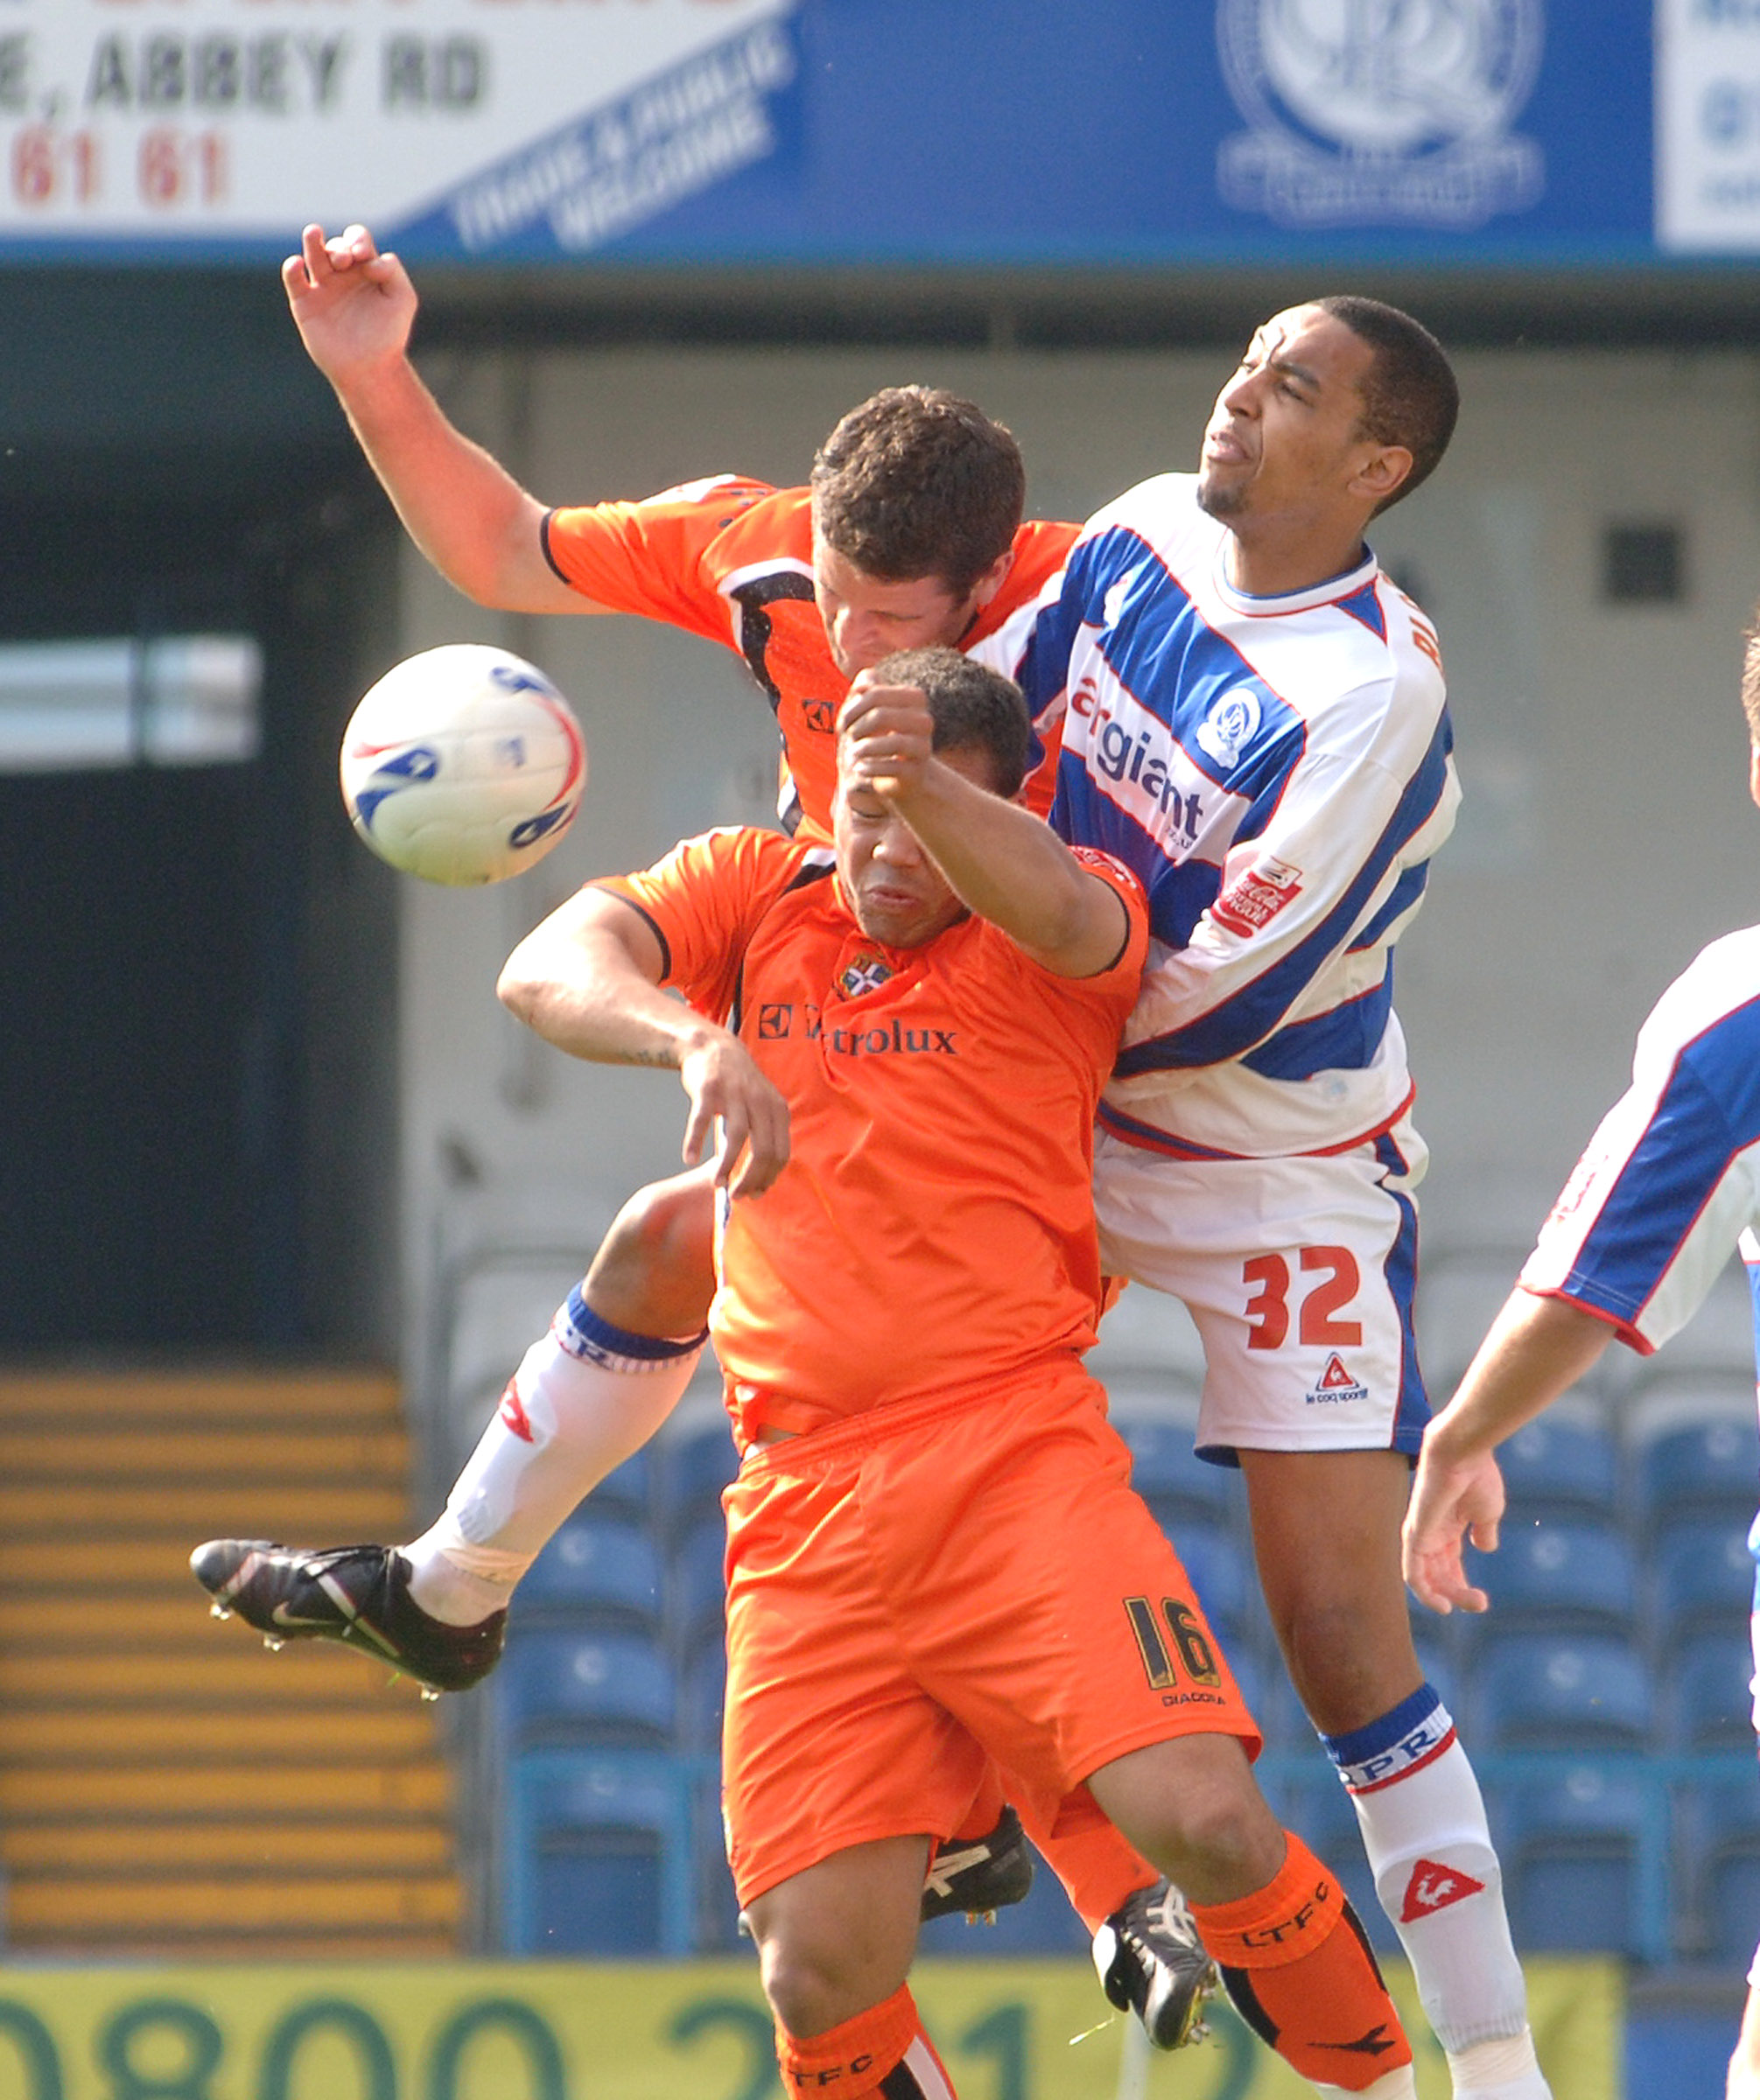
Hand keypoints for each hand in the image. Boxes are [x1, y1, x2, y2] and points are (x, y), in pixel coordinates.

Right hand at [282, 222, 416, 385]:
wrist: (370, 368)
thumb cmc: (389, 335)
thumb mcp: (403, 299)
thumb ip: (392, 271)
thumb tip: (369, 260)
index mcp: (365, 269)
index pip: (358, 241)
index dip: (358, 241)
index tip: (363, 257)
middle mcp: (342, 274)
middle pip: (335, 246)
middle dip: (340, 247)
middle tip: (345, 261)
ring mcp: (322, 287)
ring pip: (313, 255)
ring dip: (313, 242)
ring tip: (313, 232)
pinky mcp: (304, 303)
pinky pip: (293, 279)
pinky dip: (291, 269)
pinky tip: (296, 264)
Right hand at [678, 1031, 790, 1198]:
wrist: (712, 1047)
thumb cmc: (738, 1084)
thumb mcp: (763, 1103)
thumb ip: (767, 1133)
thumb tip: (764, 1176)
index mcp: (777, 1109)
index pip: (780, 1152)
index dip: (769, 1177)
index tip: (756, 1193)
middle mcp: (759, 1101)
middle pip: (763, 1150)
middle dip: (751, 1179)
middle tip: (737, 1196)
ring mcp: (734, 1094)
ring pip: (737, 1139)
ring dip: (727, 1166)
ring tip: (718, 1184)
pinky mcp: (708, 1090)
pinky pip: (702, 1121)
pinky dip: (695, 1141)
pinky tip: (690, 1158)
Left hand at [838, 675, 935, 800]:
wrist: (902, 774)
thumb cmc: (883, 736)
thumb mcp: (872, 710)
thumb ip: (866, 691)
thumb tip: (861, 685)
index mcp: (915, 698)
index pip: (876, 694)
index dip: (853, 708)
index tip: (843, 723)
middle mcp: (924, 721)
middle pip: (881, 716)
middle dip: (857, 728)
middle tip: (847, 740)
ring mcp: (924, 747)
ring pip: (893, 743)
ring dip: (863, 749)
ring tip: (851, 755)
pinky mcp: (917, 772)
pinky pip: (893, 768)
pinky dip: (870, 768)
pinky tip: (859, 769)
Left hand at [1401, 1432, 1505, 1614]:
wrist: (1463, 1453)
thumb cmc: (1477, 1475)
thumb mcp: (1487, 1510)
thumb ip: (1484, 1530)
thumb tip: (1485, 1548)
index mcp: (1447, 1527)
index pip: (1447, 1564)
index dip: (1460, 1586)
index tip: (1481, 1601)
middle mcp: (1430, 1532)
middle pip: (1438, 1574)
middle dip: (1458, 1594)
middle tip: (1480, 1604)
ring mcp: (1420, 1534)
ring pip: (1426, 1577)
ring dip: (1446, 1595)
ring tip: (1467, 1605)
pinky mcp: (1415, 1534)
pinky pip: (1413, 1570)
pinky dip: (1423, 1591)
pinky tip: (1441, 1604)